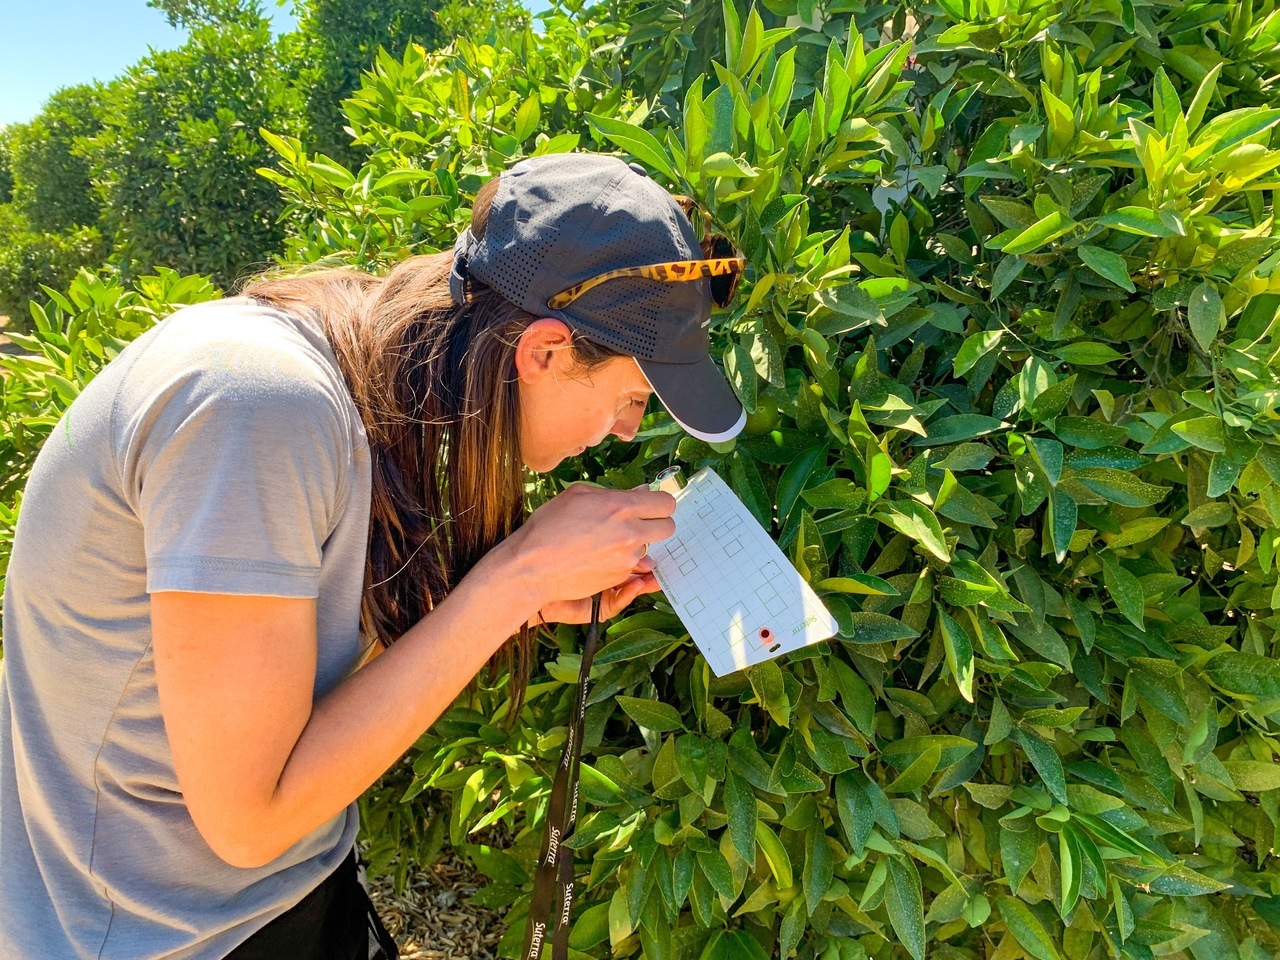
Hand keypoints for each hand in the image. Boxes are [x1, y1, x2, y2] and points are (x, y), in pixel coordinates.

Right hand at [504, 482, 675, 621]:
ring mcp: (627, 558)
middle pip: (668, 528)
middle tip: (640, 523)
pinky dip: (622, 561)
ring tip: (609, 542)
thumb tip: (642, 492)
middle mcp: (630, 532)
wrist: (532, 566)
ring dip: (637, 544)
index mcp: (621, 506)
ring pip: (649, 548)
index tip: (651, 505)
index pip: (665, 503)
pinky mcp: (619, 577)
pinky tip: (600, 557)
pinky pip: (633, 566)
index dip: (659, 504)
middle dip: (657, 524)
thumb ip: (614, 492)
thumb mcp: (578, 494)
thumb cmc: (549, 526)